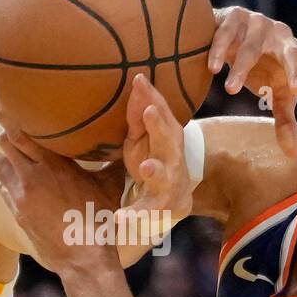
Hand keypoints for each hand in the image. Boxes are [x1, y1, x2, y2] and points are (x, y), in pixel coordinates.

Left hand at [0, 92, 123, 274]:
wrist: (83, 258)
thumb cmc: (101, 221)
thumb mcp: (110, 186)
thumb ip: (111, 162)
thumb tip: (124, 141)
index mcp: (56, 164)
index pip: (24, 131)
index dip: (8, 112)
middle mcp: (34, 175)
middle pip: (7, 142)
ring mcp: (22, 195)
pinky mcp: (18, 212)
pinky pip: (3, 188)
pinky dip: (0, 175)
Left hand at [118, 73, 192, 225]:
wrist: (176, 200)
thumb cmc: (155, 158)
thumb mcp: (144, 135)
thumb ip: (139, 112)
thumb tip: (137, 78)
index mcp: (168, 136)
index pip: (161, 112)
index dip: (152, 97)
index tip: (139, 81)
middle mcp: (172, 156)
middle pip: (168, 139)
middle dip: (159, 126)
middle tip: (149, 111)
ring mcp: (167, 181)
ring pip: (163, 175)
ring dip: (154, 170)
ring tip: (145, 167)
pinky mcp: (158, 205)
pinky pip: (146, 210)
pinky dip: (133, 215)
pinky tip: (120, 218)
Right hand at [209, 6, 296, 155]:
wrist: (225, 33)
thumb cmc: (258, 66)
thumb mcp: (272, 90)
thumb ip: (283, 118)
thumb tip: (292, 154)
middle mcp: (283, 36)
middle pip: (294, 54)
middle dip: (296, 71)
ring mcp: (259, 23)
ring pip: (252, 48)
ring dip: (241, 68)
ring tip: (230, 91)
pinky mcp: (234, 16)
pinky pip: (227, 35)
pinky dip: (219, 51)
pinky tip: (213, 68)